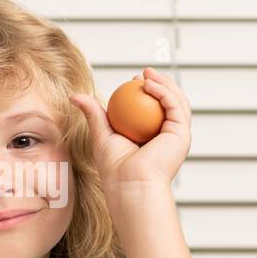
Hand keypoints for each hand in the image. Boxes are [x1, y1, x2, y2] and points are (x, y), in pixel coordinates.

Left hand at [70, 66, 191, 195]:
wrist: (129, 184)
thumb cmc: (114, 167)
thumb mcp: (102, 134)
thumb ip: (93, 114)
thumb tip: (75, 96)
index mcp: (154, 138)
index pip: (154, 110)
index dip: (147, 91)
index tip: (133, 80)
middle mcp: (169, 137)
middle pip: (169, 103)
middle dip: (160, 83)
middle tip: (143, 72)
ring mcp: (178, 135)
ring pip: (176, 101)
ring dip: (164, 83)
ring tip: (147, 73)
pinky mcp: (182, 134)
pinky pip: (174, 106)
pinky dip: (163, 92)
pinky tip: (148, 84)